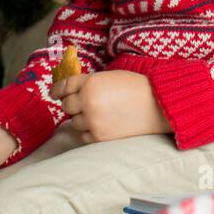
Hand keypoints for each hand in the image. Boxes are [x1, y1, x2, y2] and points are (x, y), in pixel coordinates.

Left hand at [50, 71, 171, 143]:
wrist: (159, 106)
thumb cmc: (137, 88)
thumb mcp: (110, 77)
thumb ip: (89, 83)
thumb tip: (69, 92)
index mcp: (90, 83)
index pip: (64, 86)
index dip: (57, 90)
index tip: (54, 93)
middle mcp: (88, 101)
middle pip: (66, 106)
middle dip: (73, 105)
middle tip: (84, 104)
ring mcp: (93, 121)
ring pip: (74, 122)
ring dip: (82, 119)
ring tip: (100, 115)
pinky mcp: (100, 137)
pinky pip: (83, 136)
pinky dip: (89, 132)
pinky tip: (102, 125)